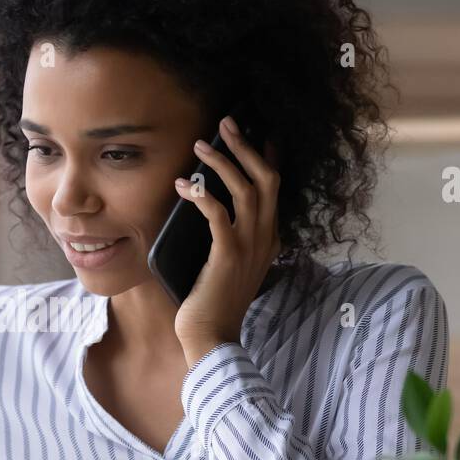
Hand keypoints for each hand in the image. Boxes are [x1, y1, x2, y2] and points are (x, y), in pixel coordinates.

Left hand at [172, 115, 281, 367]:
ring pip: (246, 188)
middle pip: (267, 178)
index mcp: (269, 239)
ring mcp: (250, 245)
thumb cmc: (213, 303)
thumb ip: (232, 240)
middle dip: (247, 146)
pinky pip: (218, 212)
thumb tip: (215, 212)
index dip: (270, 156)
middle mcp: (266, 237)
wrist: (212, 337)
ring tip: (200, 145)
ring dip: (222, 161)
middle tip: (226, 123)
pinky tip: (182, 185)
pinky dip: (200, 194)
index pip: (276, 188)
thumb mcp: (230, 266)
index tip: (263, 131)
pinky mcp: (228, 253)